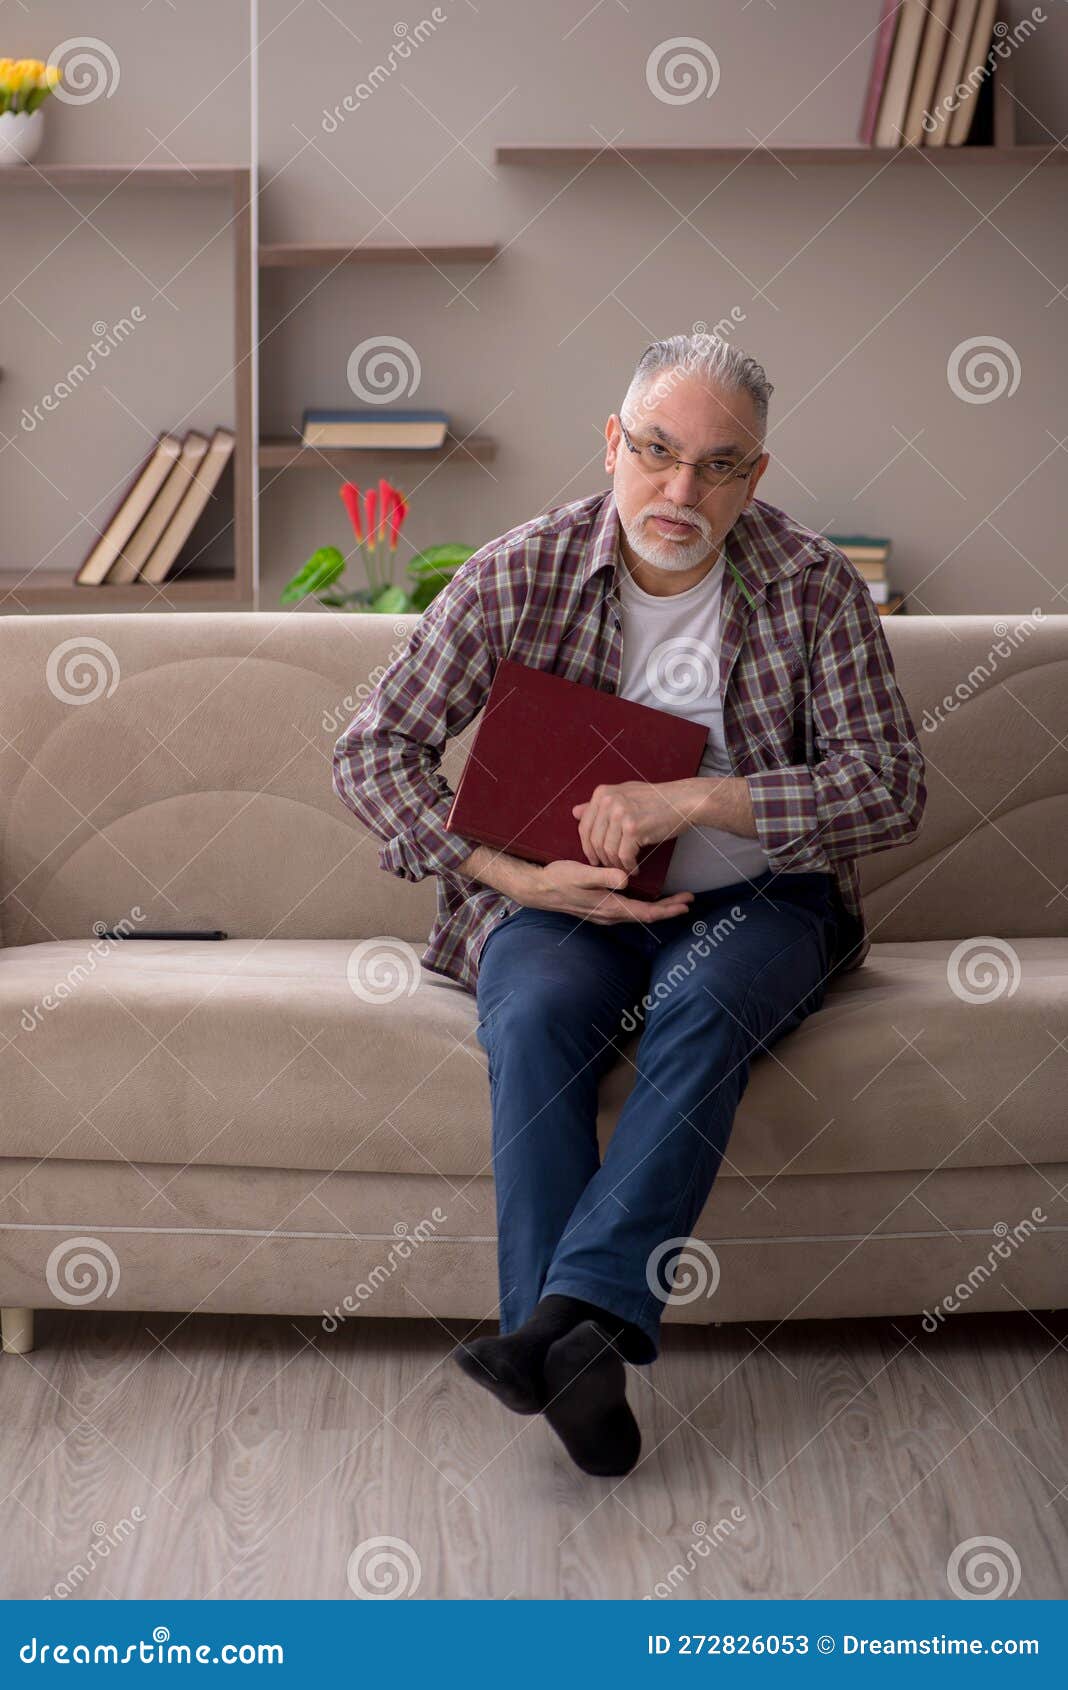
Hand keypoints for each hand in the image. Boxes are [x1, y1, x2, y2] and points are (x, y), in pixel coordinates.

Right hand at [522, 859, 694, 924]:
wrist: (538, 889)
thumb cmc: (559, 878)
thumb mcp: (581, 874)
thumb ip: (604, 876)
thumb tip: (626, 879)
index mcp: (609, 907)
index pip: (646, 912)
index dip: (668, 909)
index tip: (686, 903)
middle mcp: (610, 915)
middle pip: (646, 915)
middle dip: (669, 909)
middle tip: (688, 900)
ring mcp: (605, 914)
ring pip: (638, 914)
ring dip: (658, 908)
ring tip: (674, 900)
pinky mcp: (601, 910)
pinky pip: (629, 911)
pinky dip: (644, 906)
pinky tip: (646, 898)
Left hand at [571, 779, 693, 872]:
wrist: (683, 800)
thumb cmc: (656, 799)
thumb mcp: (624, 794)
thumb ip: (599, 805)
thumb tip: (575, 812)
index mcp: (602, 793)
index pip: (584, 826)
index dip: (588, 847)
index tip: (594, 859)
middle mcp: (608, 802)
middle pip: (594, 841)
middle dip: (601, 859)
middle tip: (610, 868)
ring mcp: (620, 814)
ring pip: (608, 850)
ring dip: (616, 865)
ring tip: (625, 869)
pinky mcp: (633, 828)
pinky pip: (624, 855)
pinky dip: (628, 866)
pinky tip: (635, 868)